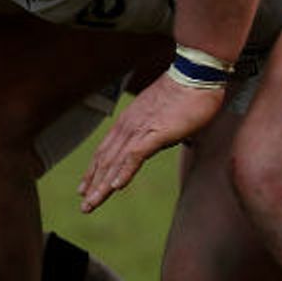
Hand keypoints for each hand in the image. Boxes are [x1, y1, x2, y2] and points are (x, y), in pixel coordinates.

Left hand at [78, 73, 224, 211]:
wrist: (196, 75)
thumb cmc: (186, 95)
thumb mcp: (165, 118)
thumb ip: (158, 131)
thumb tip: (161, 140)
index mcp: (129, 123)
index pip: (105, 151)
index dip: (95, 171)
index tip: (86, 187)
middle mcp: (128, 127)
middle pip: (105, 160)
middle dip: (94, 184)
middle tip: (85, 205)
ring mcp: (140, 129)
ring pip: (116, 161)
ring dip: (103, 184)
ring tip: (92, 203)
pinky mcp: (155, 132)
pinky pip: (136, 155)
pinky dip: (124, 171)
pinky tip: (116, 187)